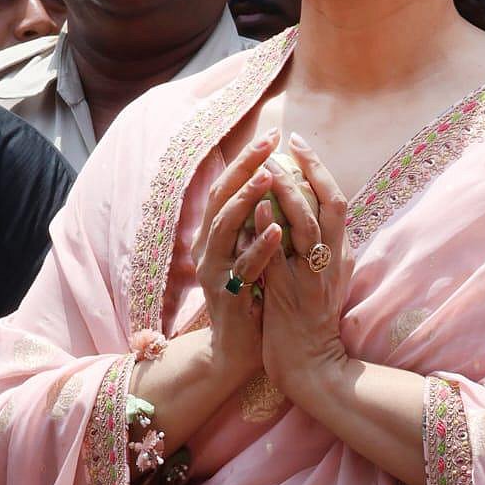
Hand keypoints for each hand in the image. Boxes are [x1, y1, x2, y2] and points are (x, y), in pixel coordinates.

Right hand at [190, 127, 284, 388]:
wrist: (237, 349)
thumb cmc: (251, 297)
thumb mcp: (248, 254)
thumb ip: (252, 224)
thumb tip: (275, 184)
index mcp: (213, 236)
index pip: (227, 187)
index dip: (246, 159)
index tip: (271, 135)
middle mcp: (207, 248)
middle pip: (221, 198)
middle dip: (244, 168)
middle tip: (268, 143)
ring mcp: (214, 272)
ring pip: (225, 228)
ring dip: (247, 200)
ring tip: (269, 177)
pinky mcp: (228, 295)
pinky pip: (245, 267)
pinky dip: (261, 246)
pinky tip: (278, 230)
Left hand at [256, 134, 351, 411]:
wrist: (310, 364)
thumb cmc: (309, 320)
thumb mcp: (320, 275)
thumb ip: (315, 244)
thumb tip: (301, 207)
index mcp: (338, 252)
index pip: (336, 199)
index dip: (319, 168)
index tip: (299, 142)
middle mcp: (331, 260)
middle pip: (331, 203)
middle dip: (310, 169)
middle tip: (289, 142)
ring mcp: (313, 276)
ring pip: (307, 225)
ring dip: (289, 194)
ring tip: (272, 167)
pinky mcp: (292, 294)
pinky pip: (280, 256)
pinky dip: (269, 231)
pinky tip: (256, 209)